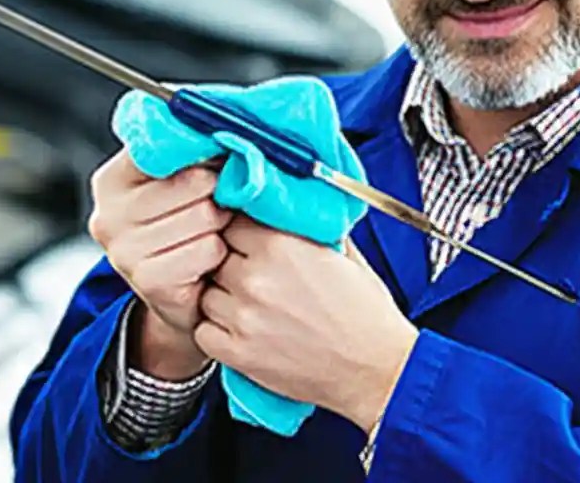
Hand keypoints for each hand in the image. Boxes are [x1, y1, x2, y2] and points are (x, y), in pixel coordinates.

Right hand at [88, 149, 231, 378]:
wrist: (180, 297)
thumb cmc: (185, 229)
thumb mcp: (177, 184)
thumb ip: (187, 152)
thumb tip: (219, 122)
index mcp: (111, 180)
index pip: (163, 145)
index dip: (201, 150)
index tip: (217, 158)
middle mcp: (108, 214)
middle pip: (193, 181)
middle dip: (217, 192)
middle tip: (216, 204)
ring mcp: (123, 251)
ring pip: (203, 216)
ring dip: (219, 225)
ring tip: (210, 233)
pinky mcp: (146, 281)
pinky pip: (206, 250)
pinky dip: (218, 254)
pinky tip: (206, 259)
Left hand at [195, 215, 417, 430]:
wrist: (377, 368)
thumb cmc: (366, 315)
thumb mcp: (344, 255)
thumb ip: (309, 229)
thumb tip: (293, 212)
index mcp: (280, 245)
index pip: (230, 223)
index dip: (239, 234)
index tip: (247, 244)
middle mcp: (255, 278)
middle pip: (215, 257)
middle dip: (230, 265)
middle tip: (252, 278)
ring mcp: (244, 317)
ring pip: (206, 294)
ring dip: (222, 298)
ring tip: (249, 307)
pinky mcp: (239, 352)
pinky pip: (202, 332)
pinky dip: (215, 331)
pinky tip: (239, 330)